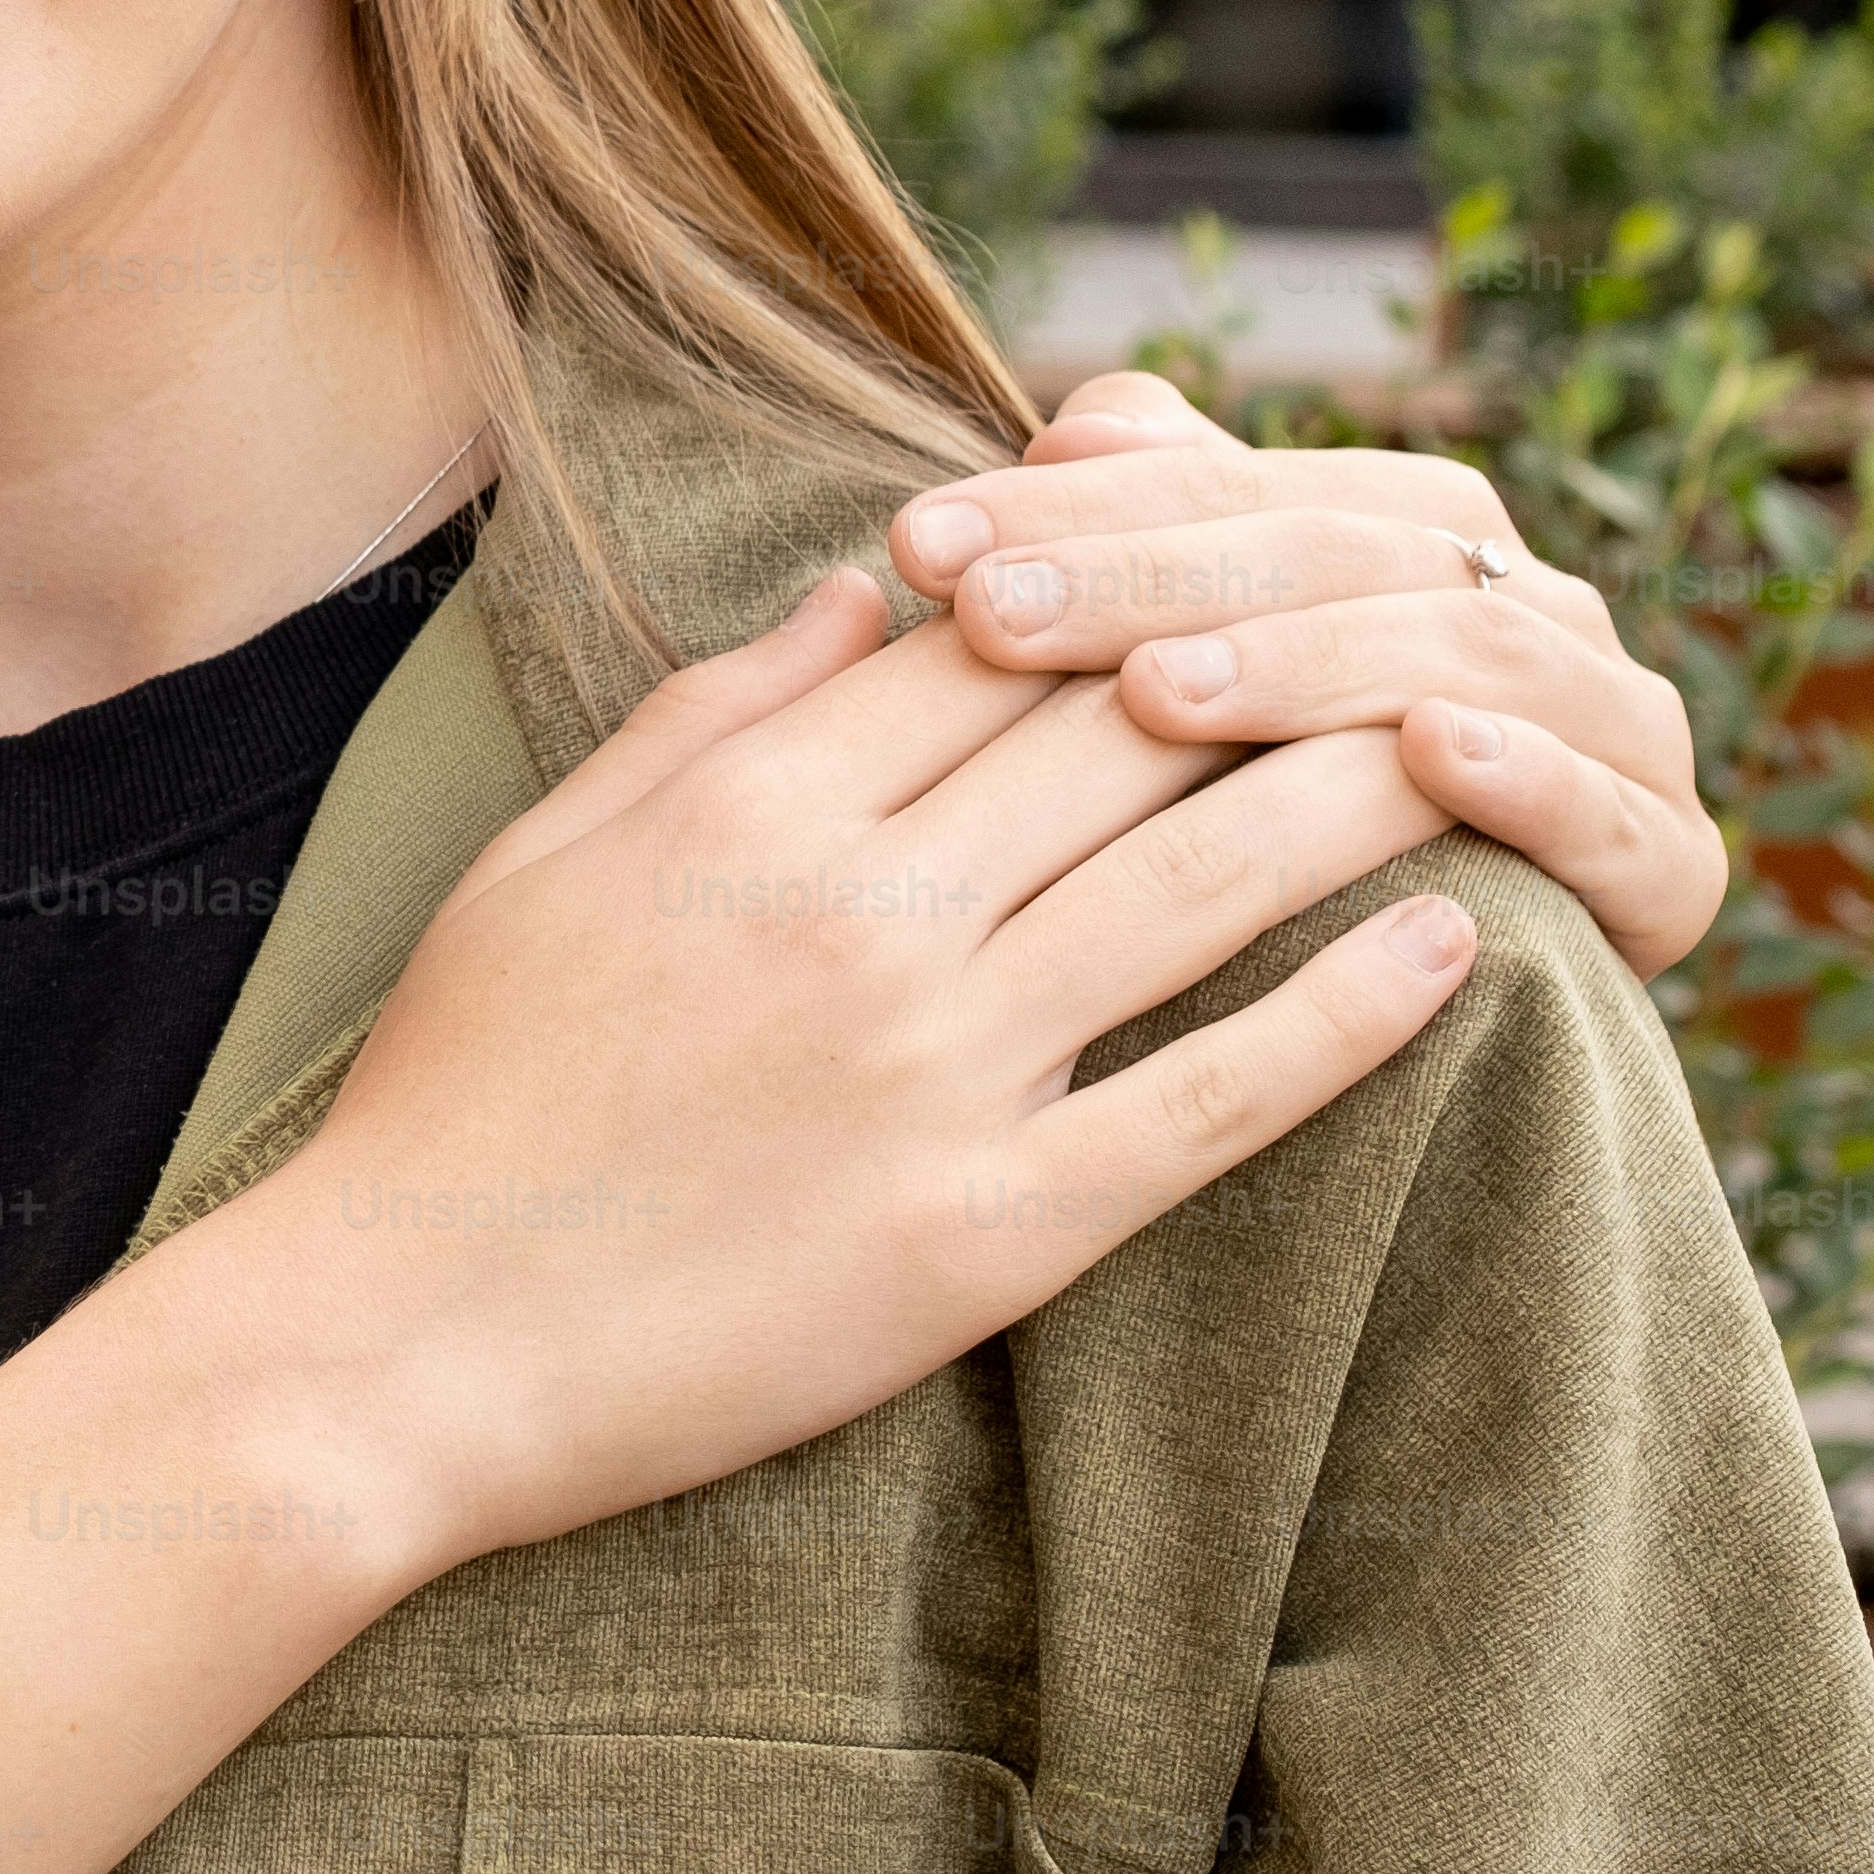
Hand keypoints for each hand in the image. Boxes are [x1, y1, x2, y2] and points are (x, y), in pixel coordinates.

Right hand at [266, 564, 1473, 1582]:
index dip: (1128, 568)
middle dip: (1284, 648)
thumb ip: (709, 715)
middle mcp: (861, 914)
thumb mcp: (547, 856)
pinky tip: (1442, 951)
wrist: (396, 1342)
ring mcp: (934, 1072)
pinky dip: (1341, 1020)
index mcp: (749, 810)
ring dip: (1358, 799)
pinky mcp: (985, 1230)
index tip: (1239, 531)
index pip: (991, 639)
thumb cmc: (457, 1094)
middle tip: (1418, 603)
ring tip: (1477, 742)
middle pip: (1123, 731)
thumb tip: (869, 591)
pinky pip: (1205, 1105)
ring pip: (1199, 887)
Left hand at [891, 370, 1724, 974]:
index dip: (1072, 505)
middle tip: (992, 616)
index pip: (1233, 480)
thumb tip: (1078, 418)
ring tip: (1158, 693)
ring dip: (1309, 666)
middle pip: (1334, 551)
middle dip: (1151, 576)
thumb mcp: (1173, 685)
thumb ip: (1141, 540)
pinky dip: (1525, 772)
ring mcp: (1616, 728)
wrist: (1436, 1028)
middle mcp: (1526, 606)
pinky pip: (1612, 810)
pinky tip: (1424, 754)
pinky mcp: (1674, 868)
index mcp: (1411, 533)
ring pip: (1462, 655)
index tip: (916, 544)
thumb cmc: (1250, 831)